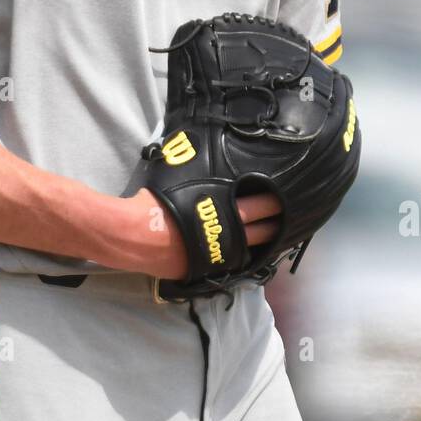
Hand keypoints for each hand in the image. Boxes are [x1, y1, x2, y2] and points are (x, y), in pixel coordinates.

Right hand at [129, 187, 282, 281]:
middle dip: (275, 222)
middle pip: (261, 229)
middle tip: (286, 217)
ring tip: (274, 236)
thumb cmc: (156, 202)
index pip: (260, 205)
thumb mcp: (179, 177)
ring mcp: (218, 254)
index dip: (272, 201)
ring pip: (250, 249)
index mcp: (224, 209)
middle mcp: (226, 233)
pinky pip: (231, 263)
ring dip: (264, 242)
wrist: (134, 235)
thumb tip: (201, 152)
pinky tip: (247, 254)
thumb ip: (200, 173)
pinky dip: (241, 257)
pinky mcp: (206, 269)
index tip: (282, 198)